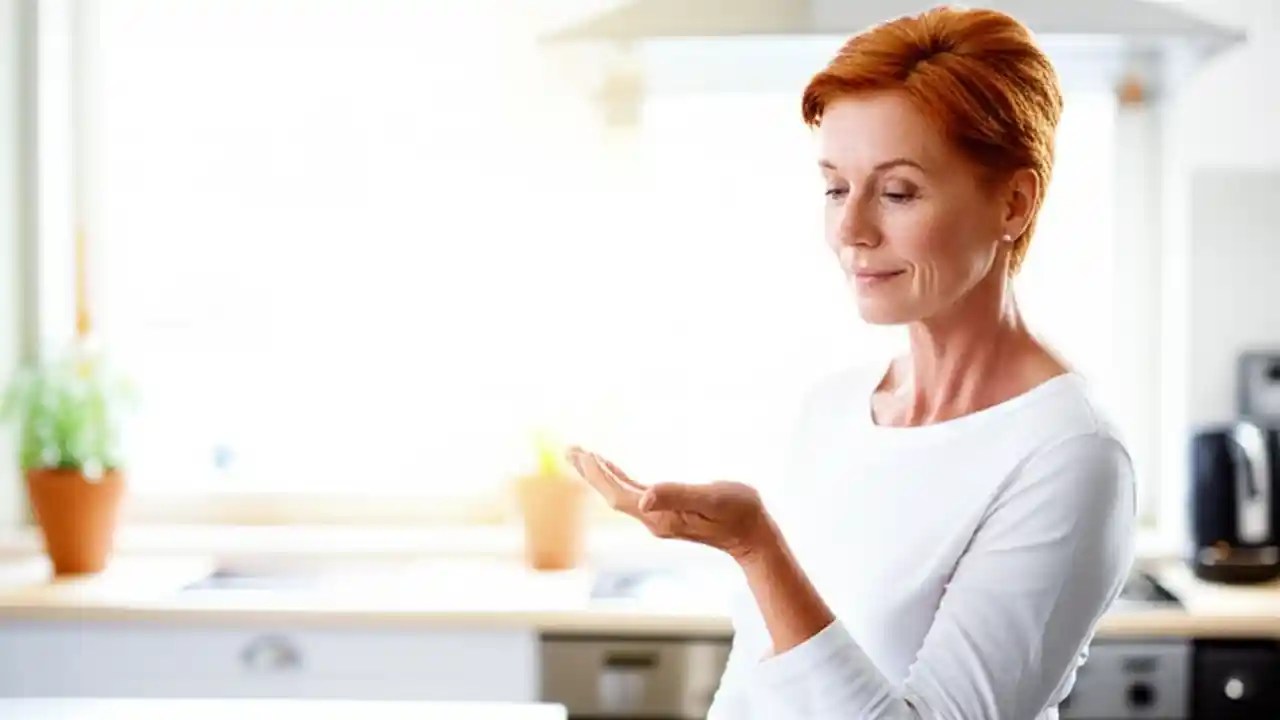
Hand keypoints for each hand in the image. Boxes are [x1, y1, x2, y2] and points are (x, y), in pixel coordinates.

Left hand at [564, 446, 775, 562]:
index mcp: (660, 516)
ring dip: (602, 476)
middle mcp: (655, 519)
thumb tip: (643, 497)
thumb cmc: (739, 513)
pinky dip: (620, 480)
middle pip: (613, 495)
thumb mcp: (712, 500)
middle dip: (591, 473)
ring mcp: (660, 518)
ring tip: (584, 456)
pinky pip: (635, 494)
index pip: (620, 495)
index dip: (600, 476)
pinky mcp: (669, 514)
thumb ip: (678, 496)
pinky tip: (616, 471)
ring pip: (621, 495)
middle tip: (569, 450)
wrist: (755, 536)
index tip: (584, 454)